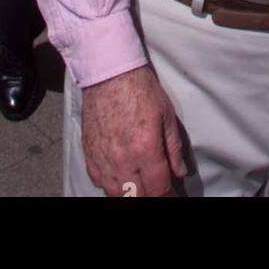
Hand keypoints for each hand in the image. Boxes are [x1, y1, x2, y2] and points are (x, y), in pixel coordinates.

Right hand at [82, 65, 187, 196]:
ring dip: (130, 193)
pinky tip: (119, 176)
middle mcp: (122, 160)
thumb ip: (173, 148)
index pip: (158, 189)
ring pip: (116, 194)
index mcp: (145, 150)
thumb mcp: (166, 114)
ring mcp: (103, 158)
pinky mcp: (89, 153)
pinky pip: (98, 181)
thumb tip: (179, 172)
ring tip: (140, 185)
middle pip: (137, 196)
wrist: (109, 72)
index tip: (172, 195)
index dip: (167, 195)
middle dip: (150, 194)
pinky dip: (110, 184)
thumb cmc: (139, 88)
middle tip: (158, 187)